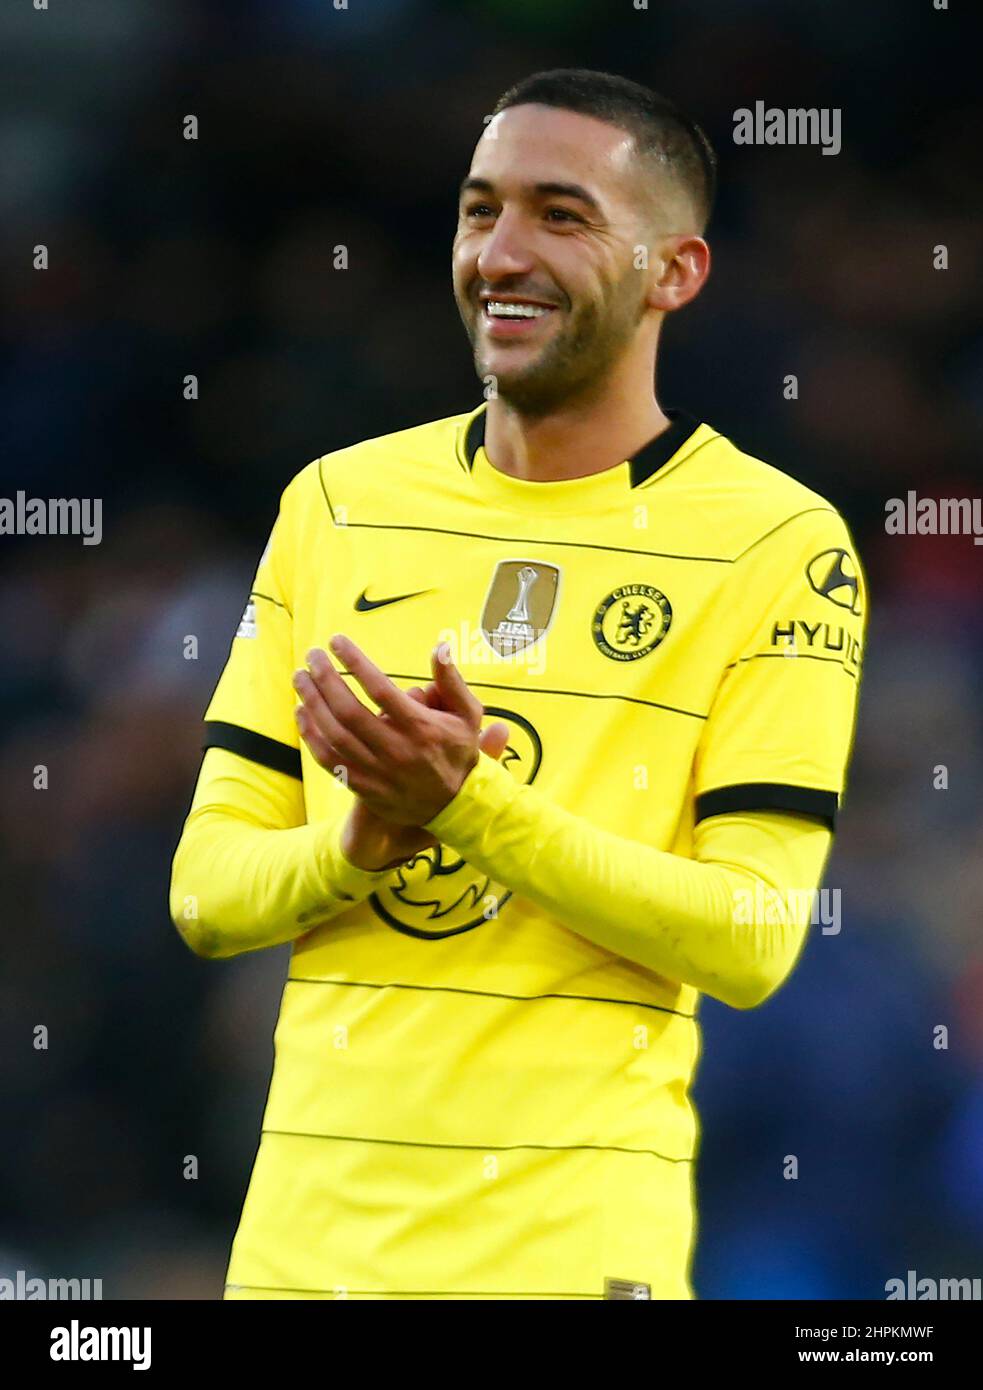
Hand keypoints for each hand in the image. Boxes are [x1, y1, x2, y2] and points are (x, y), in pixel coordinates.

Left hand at [294, 640, 508, 859]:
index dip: (355, 662)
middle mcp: (397, 750)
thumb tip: (440, 646)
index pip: (380, 688)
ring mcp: (377, 771)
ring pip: (335, 734)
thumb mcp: (468, 716)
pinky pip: (329, 760)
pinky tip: (301, 712)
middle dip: (326, 678)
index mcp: (421, 727)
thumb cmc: (458, 752)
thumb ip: (452, 682)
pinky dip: (310, 736)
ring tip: (300, 677)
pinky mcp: (363, 787)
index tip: (337, 641)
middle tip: (312, 656)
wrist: (454, 807)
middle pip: (349, 710)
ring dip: (312, 703)